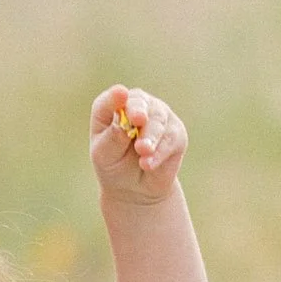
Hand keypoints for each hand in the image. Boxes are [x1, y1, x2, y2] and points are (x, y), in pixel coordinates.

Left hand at [89, 83, 185, 208]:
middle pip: (139, 103)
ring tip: (142, 152)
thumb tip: (123, 125)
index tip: (120, 94)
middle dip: (138, 112)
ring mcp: (159, 116)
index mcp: (114, 106)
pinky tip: (148, 164)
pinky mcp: (176, 133)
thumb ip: (113, 137)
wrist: (135, 187)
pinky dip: (160, 152)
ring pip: (157, 120)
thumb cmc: (114, 164)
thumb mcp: (104, 154)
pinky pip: (171, 138)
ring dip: (150, 137)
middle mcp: (138, 104)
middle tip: (138, 119)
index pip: (113, 97)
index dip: (116, 97)